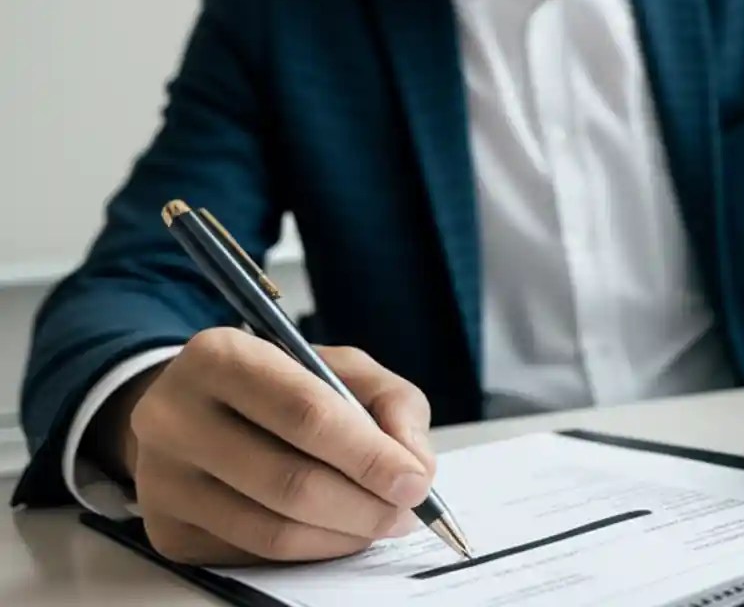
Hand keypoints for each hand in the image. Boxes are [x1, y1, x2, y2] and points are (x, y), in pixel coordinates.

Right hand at [108, 328, 435, 564]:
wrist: (195, 410)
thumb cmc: (280, 386)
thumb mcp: (339, 367)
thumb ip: (391, 402)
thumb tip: (414, 465)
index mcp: (219, 356)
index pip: (306, 413)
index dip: (369, 454)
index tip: (414, 480)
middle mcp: (173, 416)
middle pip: (290, 481)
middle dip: (365, 504)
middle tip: (407, 511)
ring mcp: (161, 479)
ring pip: (273, 530)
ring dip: (344, 534)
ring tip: (380, 520)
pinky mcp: (165, 531)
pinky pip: (255, 555)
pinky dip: (312, 550)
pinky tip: (336, 530)